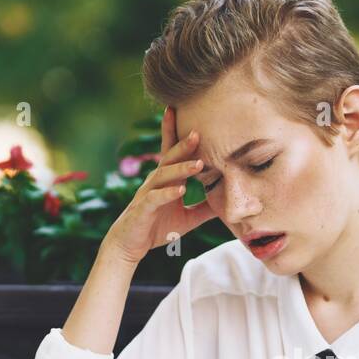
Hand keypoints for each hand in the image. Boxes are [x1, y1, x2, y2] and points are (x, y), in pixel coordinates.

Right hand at [99, 104, 217, 265]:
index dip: (176, 133)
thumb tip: (229, 202)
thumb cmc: (157, 227)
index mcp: (166, 180)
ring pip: (164, 176)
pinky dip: (167, 194)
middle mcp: (156, 181)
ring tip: (197, 163)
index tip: (183, 112)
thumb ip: (205, 208)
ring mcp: (148, 193)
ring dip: (181, 168)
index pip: (172, 152)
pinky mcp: (143, 209)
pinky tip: (180, 191)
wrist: (130, 245)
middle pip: (170, 158)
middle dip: (183, 145)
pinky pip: (155, 198)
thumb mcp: (187, 218)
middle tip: (198, 131)